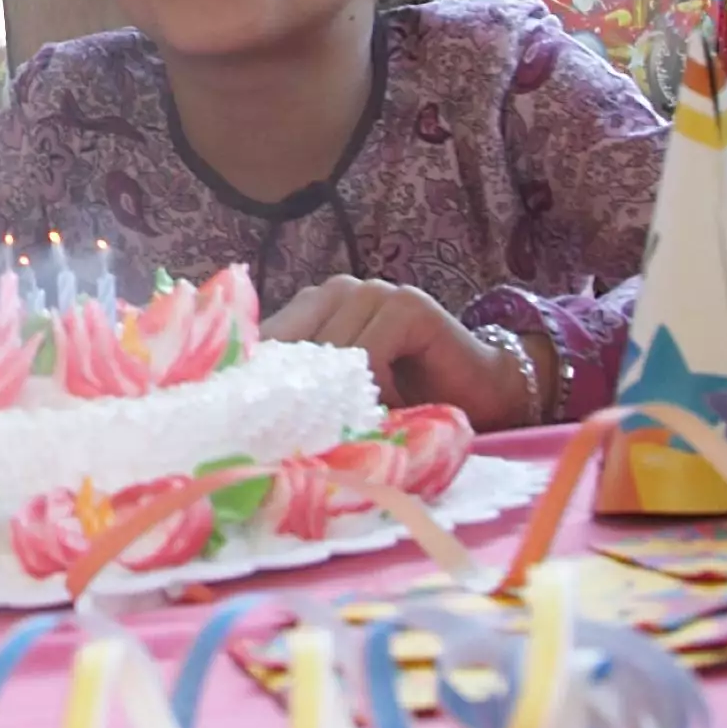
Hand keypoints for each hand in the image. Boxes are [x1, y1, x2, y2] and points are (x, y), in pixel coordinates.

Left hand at [266, 278, 543, 431]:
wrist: (483, 392)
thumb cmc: (407, 401)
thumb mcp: (341, 396)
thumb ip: (301, 390)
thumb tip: (243, 420)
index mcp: (310, 308)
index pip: (261, 339)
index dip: (257, 382)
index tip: (256, 428)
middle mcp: (336, 291)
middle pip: (292, 347)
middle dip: (302, 396)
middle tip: (319, 436)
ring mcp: (373, 291)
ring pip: (330, 351)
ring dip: (348, 398)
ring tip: (372, 420)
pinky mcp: (407, 304)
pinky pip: (369, 353)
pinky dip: (379, 390)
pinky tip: (398, 406)